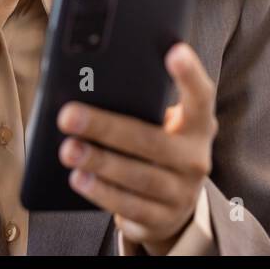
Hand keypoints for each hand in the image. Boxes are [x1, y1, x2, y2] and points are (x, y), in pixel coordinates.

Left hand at [56, 41, 216, 254]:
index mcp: (198, 124)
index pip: (201, 95)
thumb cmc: (155, 146)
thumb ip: (137, 104)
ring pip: (138, 176)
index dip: (190, 74)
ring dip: (99, 162)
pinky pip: (130, 205)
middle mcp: (196, 157)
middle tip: (69, 115)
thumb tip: (87, 82)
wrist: (171, 204)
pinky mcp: (164, 218)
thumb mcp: (158, 124)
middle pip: (151, 139)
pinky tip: (79, 178)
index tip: (174, 50)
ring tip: (68, 149)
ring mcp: (182, 191)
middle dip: (106, 126)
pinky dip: (102, 192)